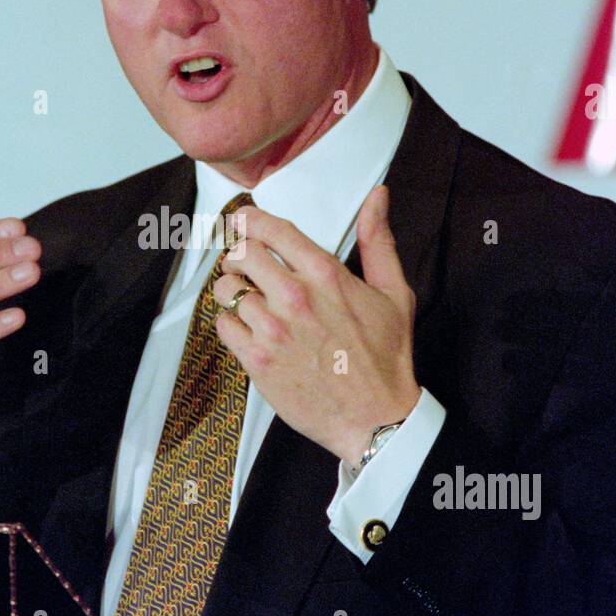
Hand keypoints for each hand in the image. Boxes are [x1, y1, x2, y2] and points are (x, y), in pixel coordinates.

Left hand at [213, 185, 420, 465]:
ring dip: (231, 289)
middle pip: (240, 253)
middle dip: (239, 255)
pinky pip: (222, 325)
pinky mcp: (256, 360)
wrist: (376, 418)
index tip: (245, 223)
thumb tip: (377, 197)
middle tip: (245, 266)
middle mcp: (294, 296)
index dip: (249, 221)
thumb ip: (378, 240)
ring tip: (246, 298)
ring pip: (226, 289)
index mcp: (325, 273)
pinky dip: (229, 323)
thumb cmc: (386, 358)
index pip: (270, 229)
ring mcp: (272, 329)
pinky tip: (247, 328)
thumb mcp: (393, 292)